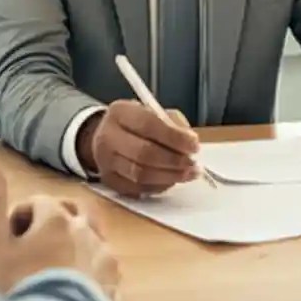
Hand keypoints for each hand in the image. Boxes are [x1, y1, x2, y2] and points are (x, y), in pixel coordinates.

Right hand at [0, 162, 120, 300]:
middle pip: (73, 212)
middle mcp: (85, 230)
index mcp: (56, 218)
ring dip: (77, 241)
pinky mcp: (112, 283)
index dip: (19, 217)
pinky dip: (92, 266)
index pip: (37, 203)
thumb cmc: (19, 285)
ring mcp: (102, 257)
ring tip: (58, 259)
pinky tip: (79, 279)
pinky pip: (105, 266)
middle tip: (36, 239)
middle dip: (56, 219)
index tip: (7, 236)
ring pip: (93, 236)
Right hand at [80, 100, 199, 196]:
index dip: (175, 137)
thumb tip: (190, 142)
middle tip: (193, 163)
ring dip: (170, 176)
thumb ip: (173, 123)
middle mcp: (107, 137)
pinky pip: (137, 188)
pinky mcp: (109, 181)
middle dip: (174, 160)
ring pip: (140, 175)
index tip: (195, 145)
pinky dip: (159, 186)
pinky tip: (171, 180)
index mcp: (120, 113)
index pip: (148, 125)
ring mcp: (105, 162)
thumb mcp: (153, 111)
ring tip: (188, 173)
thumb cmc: (136, 123)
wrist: (105, 136)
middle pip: (144, 153)